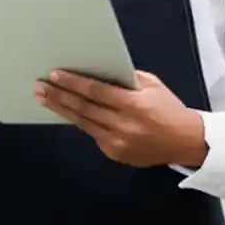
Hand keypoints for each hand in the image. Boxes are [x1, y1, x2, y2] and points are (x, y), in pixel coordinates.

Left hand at [36, 71, 207, 168]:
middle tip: (40, 86)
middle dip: (59, 96)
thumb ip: (127, 79)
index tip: (55, 75)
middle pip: (84, 108)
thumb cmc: (169, 108)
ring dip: (62, 109)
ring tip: (44, 98)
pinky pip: (93, 134)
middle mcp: (123, 125)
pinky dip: (80, 122)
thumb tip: (99, 71)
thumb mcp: (152, 85)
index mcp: (134, 104)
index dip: (73, 83)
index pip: (96, 92)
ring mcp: (117, 142)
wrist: (185, 141)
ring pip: (83, 123)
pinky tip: (68, 112)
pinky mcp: (114, 153)